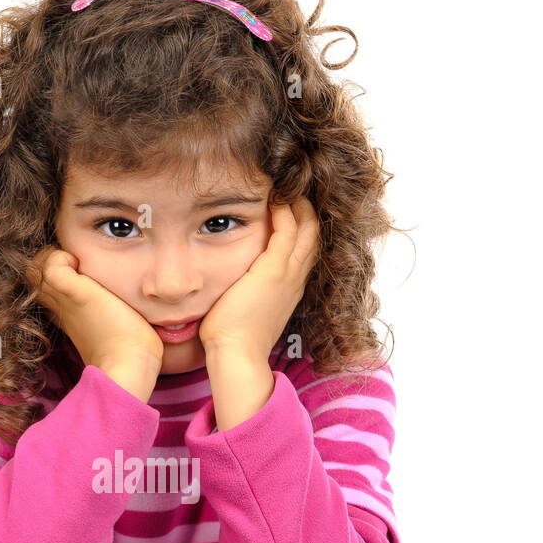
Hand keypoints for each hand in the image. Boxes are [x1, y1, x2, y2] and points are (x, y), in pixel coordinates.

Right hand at [34, 248, 163, 402]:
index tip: (79, 272)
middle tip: (76, 263)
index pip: (48, 288)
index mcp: (69, 317)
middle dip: (50, 261)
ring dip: (52, 257)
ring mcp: (66, 300)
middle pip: (35, 276)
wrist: (130, 367)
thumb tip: (137, 306)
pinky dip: (59, 258)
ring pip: (35, 268)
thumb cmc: (132, 355)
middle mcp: (61, 307)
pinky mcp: (78, 294)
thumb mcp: (116, 331)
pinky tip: (79, 264)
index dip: (57, 274)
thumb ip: (115, 316)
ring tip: (77, 263)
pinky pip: (51, 266)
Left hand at [198, 198, 318, 358]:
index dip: (302, 228)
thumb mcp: (247, 311)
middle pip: (313, 235)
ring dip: (299, 204)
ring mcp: (287, 275)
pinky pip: (287, 230)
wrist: (236, 356)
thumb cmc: (234, 340)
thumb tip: (229, 288)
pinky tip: (274, 197)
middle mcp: (294, 280)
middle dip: (307, 210)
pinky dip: (284, 210)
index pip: (305, 251)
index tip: (291, 211)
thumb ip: (246, 295)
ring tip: (287, 187)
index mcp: (289, 290)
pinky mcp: (273, 271)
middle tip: (294, 190)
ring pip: (307, 228)